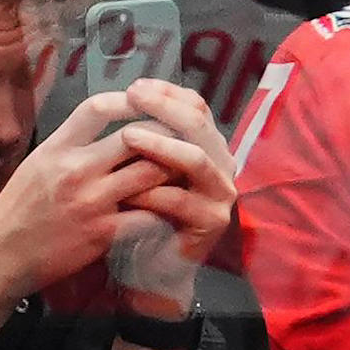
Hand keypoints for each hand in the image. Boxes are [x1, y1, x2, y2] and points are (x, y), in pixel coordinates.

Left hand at [99, 77, 237, 296]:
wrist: (155, 264)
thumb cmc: (144, 211)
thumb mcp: (143, 166)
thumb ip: (146, 135)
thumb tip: (129, 93)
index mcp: (207, 145)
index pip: (195, 106)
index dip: (167, 92)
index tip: (135, 85)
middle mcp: (221, 164)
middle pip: (199, 124)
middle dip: (164, 107)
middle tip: (133, 96)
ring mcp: (221, 194)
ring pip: (196, 159)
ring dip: (161, 145)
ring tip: (128, 136)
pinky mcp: (213, 222)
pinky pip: (182, 201)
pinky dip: (152, 193)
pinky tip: (127, 190)